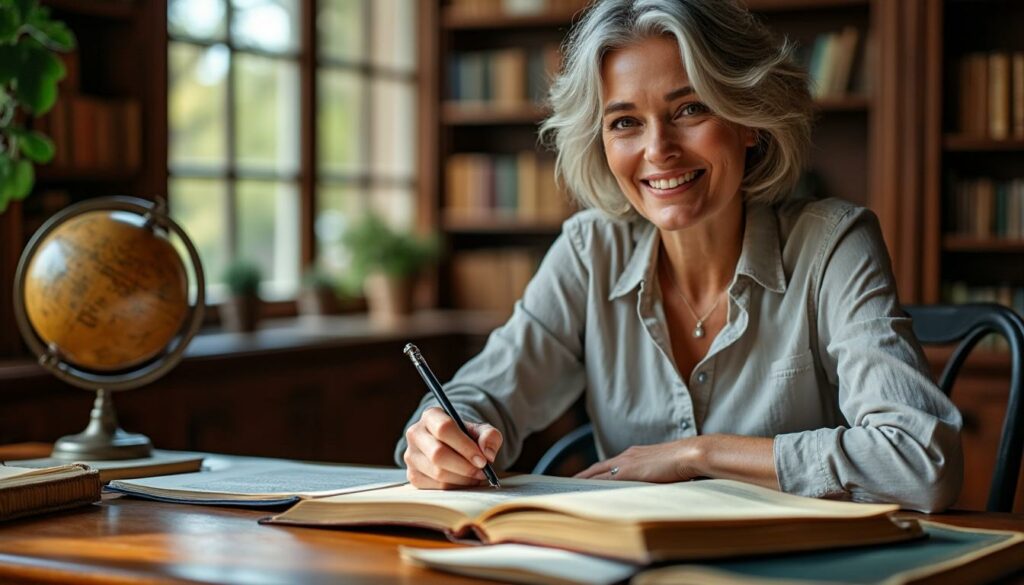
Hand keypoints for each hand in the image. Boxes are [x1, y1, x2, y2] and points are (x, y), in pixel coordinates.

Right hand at [403, 407, 502, 488]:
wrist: (452, 447)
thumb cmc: (466, 437)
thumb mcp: (481, 431)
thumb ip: (489, 436)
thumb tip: (488, 454)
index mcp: (431, 416)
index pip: (444, 428)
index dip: (465, 446)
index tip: (483, 460)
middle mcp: (415, 434)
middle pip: (438, 454)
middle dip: (465, 467)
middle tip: (482, 472)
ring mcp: (411, 456)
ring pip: (437, 473)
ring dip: (462, 478)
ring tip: (476, 476)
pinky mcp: (412, 475)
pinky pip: (435, 487)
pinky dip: (454, 487)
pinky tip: (464, 480)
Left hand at [574, 438, 704, 482]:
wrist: (690, 454)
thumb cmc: (685, 461)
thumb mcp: (664, 468)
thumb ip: (655, 475)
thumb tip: (654, 484)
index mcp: (635, 454)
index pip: (610, 464)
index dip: (597, 471)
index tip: (586, 476)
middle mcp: (628, 456)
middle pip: (599, 467)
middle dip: (584, 475)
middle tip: (570, 483)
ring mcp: (627, 462)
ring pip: (598, 472)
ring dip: (585, 480)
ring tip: (572, 488)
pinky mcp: (629, 471)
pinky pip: (605, 479)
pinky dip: (594, 485)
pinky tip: (586, 493)